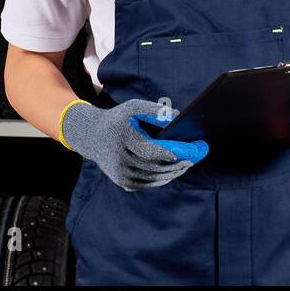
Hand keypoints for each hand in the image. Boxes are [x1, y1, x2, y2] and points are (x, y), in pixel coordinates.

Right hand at [60, 98, 208, 190]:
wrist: (92, 137)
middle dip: (180, 163)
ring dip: (174, 172)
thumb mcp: (133, 107)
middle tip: (197, 156)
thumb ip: (155, 111)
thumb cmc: (118, 119)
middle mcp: (121, 160)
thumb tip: (179, 118)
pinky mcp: (123, 183)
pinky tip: (174, 170)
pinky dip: (163, 178)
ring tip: (189, 163)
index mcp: (123, 140)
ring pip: (155, 178)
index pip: (153, 151)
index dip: (175, 152)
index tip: (193, 150)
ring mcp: (121, 175)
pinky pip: (149, 183)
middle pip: (157, 167)